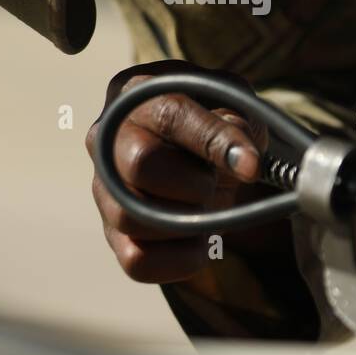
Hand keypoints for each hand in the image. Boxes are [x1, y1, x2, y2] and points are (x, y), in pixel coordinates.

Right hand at [86, 60, 269, 283]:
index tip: (251, 167)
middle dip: (194, 183)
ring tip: (205, 206)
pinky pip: (137, 261)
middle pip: (141, 165)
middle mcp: (108, 139)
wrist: (194, 150)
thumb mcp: (231, 103)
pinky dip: (179, 259)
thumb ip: (238, 119)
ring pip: (134, 218)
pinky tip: (199, 239)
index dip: (215, 141)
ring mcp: (103, 188)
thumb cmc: (210, 118)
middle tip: (213, 182)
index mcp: (136, 94)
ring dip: (186, 222)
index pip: (172, 115)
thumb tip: (241, 158)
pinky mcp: (112, 232)